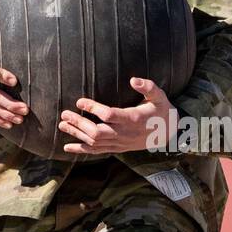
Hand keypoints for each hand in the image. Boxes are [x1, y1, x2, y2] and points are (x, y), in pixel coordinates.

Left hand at [58, 77, 172, 154]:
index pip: (109, 115)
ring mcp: (120, 143)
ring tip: (62, 125)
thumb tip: (133, 79)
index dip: (93, 109)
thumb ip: (148, 87)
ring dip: (77, 134)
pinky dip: (81, 150)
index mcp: (134, 119)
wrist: (169, 133)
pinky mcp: (117, 148)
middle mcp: (125, 134)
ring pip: (95, 143)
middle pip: (98, 132)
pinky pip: (97, 151)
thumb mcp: (159, 96)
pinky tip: (67, 147)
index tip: (80, 101)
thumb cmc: (162, 110)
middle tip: (64, 114)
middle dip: (79, 124)